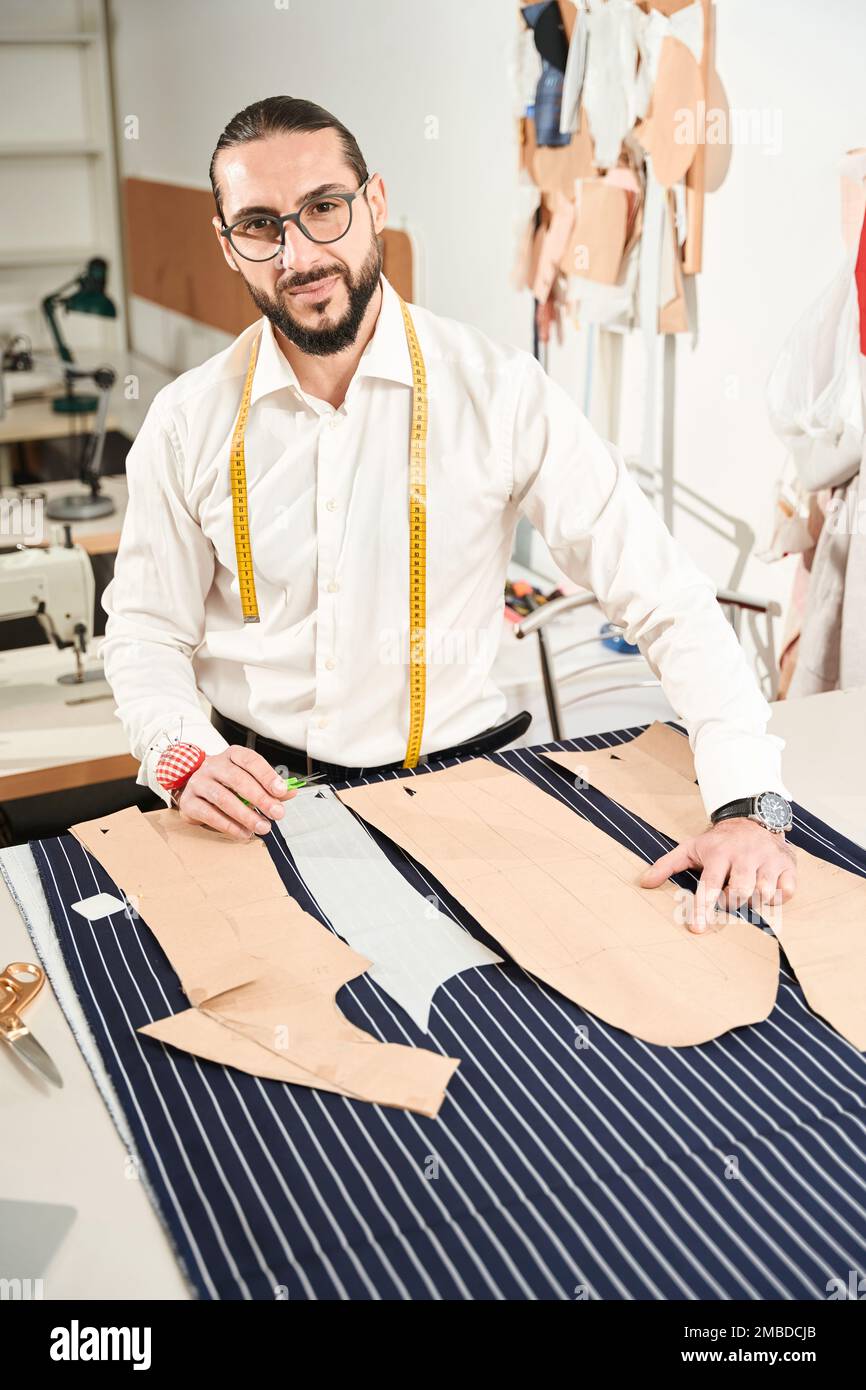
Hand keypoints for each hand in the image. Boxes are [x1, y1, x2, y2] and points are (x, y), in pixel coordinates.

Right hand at [173, 744, 297, 840]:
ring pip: (223, 798)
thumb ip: (268, 786)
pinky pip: (209, 814)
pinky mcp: (189, 801)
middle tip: (276, 813)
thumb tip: (290, 793)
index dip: (267, 775)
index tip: (281, 791)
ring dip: (246, 815)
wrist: (193, 787)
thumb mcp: (248, 779)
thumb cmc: (226, 782)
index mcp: (232, 755)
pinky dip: (229, 825)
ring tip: (262, 827)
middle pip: (237, 780)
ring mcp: (198, 782)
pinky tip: (243, 832)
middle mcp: (213, 765)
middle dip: (260, 798)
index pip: (250, 760)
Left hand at [639, 817, 797, 931]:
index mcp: (720, 853)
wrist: (753, 818)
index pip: (710, 885)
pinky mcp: (788, 865)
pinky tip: (767, 890)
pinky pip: (787, 892)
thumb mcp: (690, 847)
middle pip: (741, 892)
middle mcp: (745, 855)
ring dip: (754, 902)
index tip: (697, 929)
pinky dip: (777, 898)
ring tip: (747, 893)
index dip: (703, 908)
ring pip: (765, 893)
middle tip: (728, 898)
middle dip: (733, 903)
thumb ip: (667, 865)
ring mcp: (769, 859)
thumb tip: (644, 882)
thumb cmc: (719, 841)